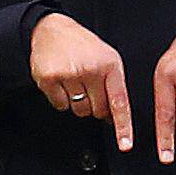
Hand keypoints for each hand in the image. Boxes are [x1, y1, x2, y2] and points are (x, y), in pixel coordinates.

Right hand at [29, 13, 132, 151]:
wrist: (52, 30)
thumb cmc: (82, 46)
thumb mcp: (106, 58)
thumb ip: (114, 85)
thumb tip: (114, 118)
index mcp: (110, 64)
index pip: (119, 102)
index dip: (123, 126)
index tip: (125, 145)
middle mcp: (91, 69)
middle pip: (97, 110)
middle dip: (95, 106)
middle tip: (89, 88)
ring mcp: (69, 74)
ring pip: (79, 110)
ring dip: (78, 102)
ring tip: (75, 81)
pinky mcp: (50, 79)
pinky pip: (60, 106)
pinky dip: (61, 99)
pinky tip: (62, 82)